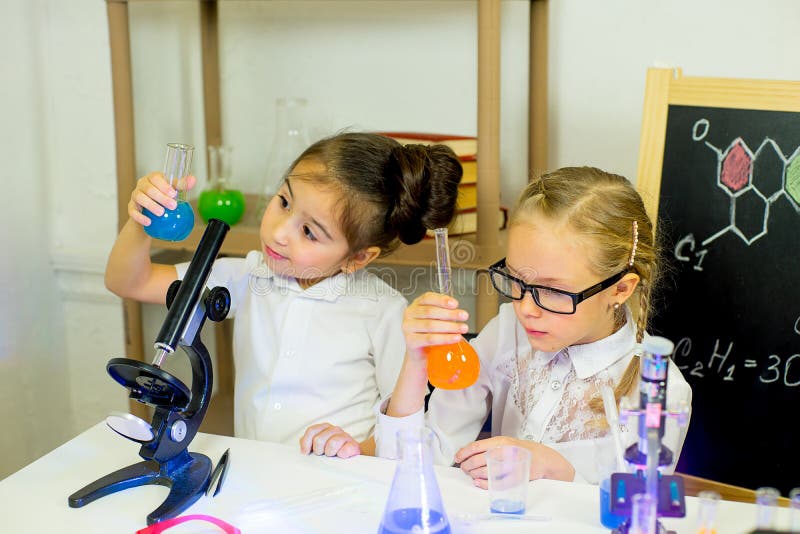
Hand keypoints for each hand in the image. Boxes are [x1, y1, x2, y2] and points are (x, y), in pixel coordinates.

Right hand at [128, 172, 195, 226]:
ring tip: (161, 213)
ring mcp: (135, 195)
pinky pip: (132, 211)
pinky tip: (148, 222)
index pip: (155, 178)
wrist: (151, 213)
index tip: (174, 194)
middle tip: (173, 206)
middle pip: (148, 188)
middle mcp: (142, 185)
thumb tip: (193, 179)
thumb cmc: (163, 197)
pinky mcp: (131, 207)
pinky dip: (140, 216)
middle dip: (161, 197)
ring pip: (139, 197)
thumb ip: (182, 185)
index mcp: (152, 178)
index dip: (164, 186)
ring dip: (150, 205)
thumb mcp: (173, 190)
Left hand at [299, 423, 360, 458]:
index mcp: (324, 428)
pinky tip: (341, 456)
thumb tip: (302, 449)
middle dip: (318, 450)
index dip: (306, 443)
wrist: (351, 455)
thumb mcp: (319, 445)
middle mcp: (334, 429)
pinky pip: (344, 450)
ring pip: (332, 444)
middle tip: (323, 454)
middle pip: (319, 440)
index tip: (305, 453)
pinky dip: (341, 455)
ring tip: (332, 455)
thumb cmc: (332, 450)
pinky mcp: (353, 445)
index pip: (311, 431)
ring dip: (330, 453)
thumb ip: (308, 443)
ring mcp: (345, 436)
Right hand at [402, 291, 468, 362]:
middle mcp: (410, 314)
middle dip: (450, 313)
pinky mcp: (410, 341)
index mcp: (416, 305)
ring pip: (430, 325)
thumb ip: (444, 314)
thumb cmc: (428, 333)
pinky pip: (430, 338)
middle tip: (464, 316)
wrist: (419, 352)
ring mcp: (408, 328)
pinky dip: (444, 338)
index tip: (455, 304)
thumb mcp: (435, 319)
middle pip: (430, 311)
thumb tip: (459, 313)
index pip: (427, 298)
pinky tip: (454, 338)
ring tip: (462, 328)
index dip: (442, 300)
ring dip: (450, 326)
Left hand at [454, 436, 575, 488]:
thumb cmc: (520, 450)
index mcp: (500, 442)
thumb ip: (488, 447)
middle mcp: (504, 452)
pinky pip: (495, 483)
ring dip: (474, 475)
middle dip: (467, 466)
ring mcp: (509, 466)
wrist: (543, 458)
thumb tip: (467, 452)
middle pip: (478, 461)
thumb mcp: (504, 443)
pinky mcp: (514, 478)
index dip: (463, 453)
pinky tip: (478, 483)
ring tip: (472, 474)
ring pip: (485, 472)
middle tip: (464, 468)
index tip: (457, 458)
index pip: (476, 447)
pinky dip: (484, 484)